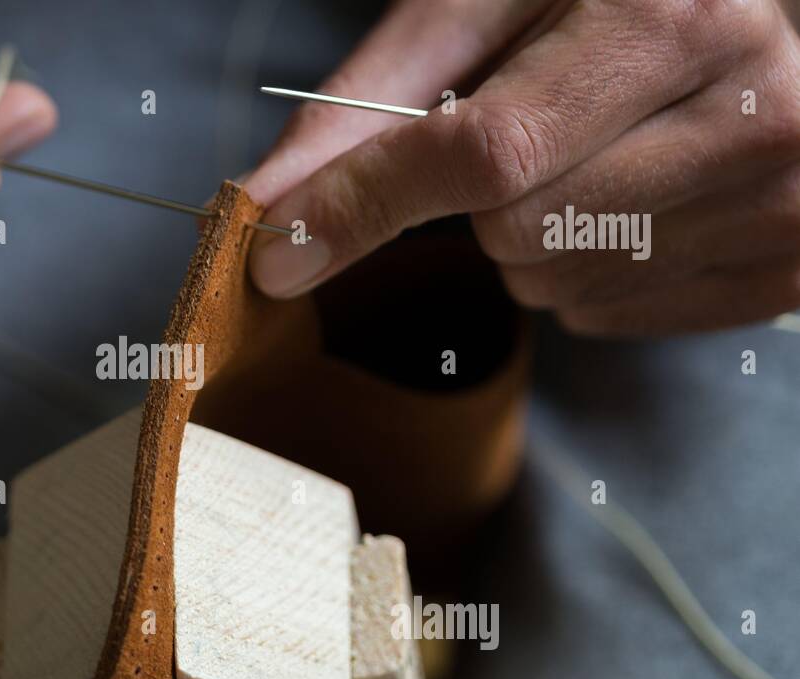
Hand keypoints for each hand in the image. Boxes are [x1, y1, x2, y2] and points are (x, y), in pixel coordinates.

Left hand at [247, 0, 799, 335]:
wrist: (739, 24)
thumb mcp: (478, 10)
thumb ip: (365, 106)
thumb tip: (265, 207)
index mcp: (671, 17)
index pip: (488, 152)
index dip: (366, 204)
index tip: (279, 250)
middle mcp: (751, 110)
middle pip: (515, 232)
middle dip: (476, 201)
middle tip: (529, 134)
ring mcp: (784, 201)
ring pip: (556, 284)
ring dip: (530, 239)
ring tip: (590, 157)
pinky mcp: (787, 268)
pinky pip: (608, 314)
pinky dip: (584, 271)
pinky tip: (629, 199)